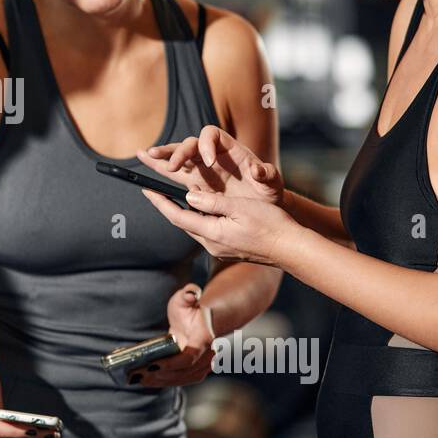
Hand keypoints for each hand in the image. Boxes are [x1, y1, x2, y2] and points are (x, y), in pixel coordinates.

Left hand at [132, 284, 215, 387]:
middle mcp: (208, 355)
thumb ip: (189, 293)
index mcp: (204, 339)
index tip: (153, 364)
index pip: (189, 357)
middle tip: (139, 374)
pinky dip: (164, 382)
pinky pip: (181, 380)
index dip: (171, 364)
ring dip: (161, 381)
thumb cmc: (191, 308)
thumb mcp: (186, 298)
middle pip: (184, 372)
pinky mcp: (195, 370)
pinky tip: (147, 381)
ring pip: (183, 379)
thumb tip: (192, 293)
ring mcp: (204, 365)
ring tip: (139, 379)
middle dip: (161, 375)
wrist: (203, 319)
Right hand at [138, 125, 283, 204]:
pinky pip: (173, 171)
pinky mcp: (194, 181)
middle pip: (189, 144)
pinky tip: (144, 160)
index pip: (211, 135)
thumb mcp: (272, 182)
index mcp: (229, 148)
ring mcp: (200, 167)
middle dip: (179, 152)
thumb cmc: (268, 191)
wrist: (263, 206)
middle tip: (173, 165)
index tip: (209, 162)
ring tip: (145, 155)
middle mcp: (212, 153)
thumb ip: (267, 174)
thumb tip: (258, 170)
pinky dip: (159, 166)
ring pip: (177, 155)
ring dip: (162, 156)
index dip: (206, 144)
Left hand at [141, 189, 295, 267]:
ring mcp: (219, 248)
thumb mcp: (239, 208)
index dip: (159, 202)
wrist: (290, 248)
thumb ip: (212, 202)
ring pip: (194, 225)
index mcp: (212, 233)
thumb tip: (188, 195)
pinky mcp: (228, 248)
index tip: (146, 189)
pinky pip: (206, 229)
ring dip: (183, 210)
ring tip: (174, 193)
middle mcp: (211, 244)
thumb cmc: (270, 225)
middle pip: (182, 221)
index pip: (177, 216)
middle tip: (155, 189)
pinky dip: (199, 216)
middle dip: (167, 205)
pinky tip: (201, 206)